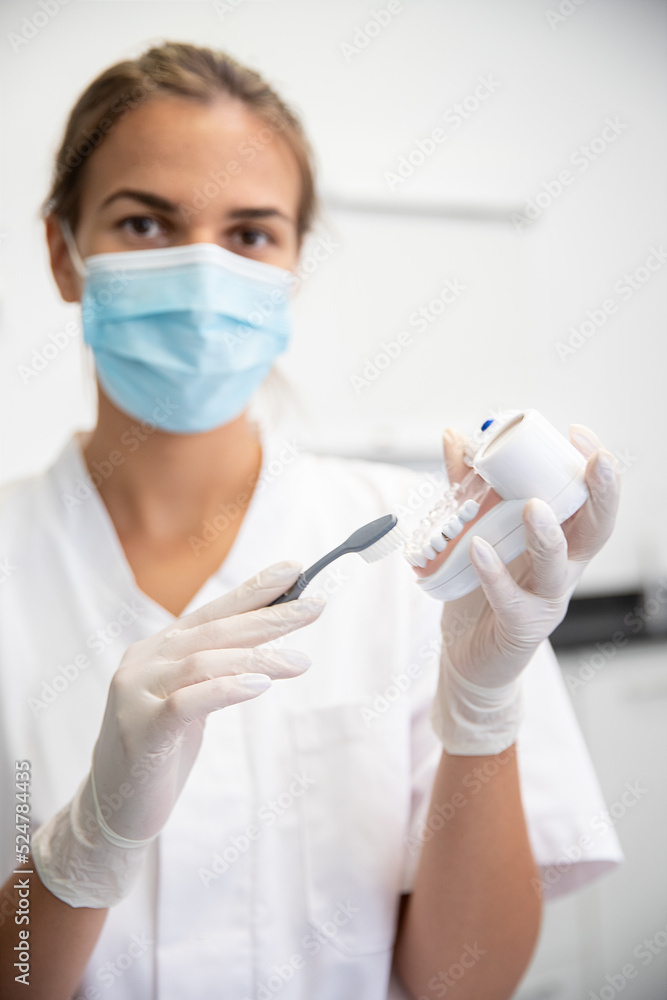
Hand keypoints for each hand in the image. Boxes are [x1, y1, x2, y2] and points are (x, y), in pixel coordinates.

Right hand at [32, 562, 324, 905]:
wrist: (116, 807)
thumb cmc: (162, 749)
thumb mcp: (192, 699)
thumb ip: (217, 666)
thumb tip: (269, 634)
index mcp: (158, 649)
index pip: (213, 610)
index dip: (254, 589)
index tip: (295, 569)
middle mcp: (144, 662)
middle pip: (215, 630)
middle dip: (268, 617)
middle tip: (314, 607)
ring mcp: (137, 694)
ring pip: (204, 660)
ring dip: (258, 657)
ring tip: (300, 661)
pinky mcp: (141, 731)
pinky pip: (188, 701)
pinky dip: (227, 689)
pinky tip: (260, 686)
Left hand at [432, 423, 619, 754]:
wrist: (469, 654)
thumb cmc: (481, 589)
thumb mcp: (477, 528)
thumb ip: (468, 485)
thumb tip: (457, 437)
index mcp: (560, 540)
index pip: (591, 500)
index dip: (594, 468)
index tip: (579, 434)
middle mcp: (562, 568)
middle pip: (597, 530)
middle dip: (602, 494)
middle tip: (594, 461)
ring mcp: (545, 599)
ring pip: (559, 567)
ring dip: (549, 535)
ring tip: (532, 505)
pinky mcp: (520, 627)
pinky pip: (511, 600)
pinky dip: (494, 574)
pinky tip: (478, 549)